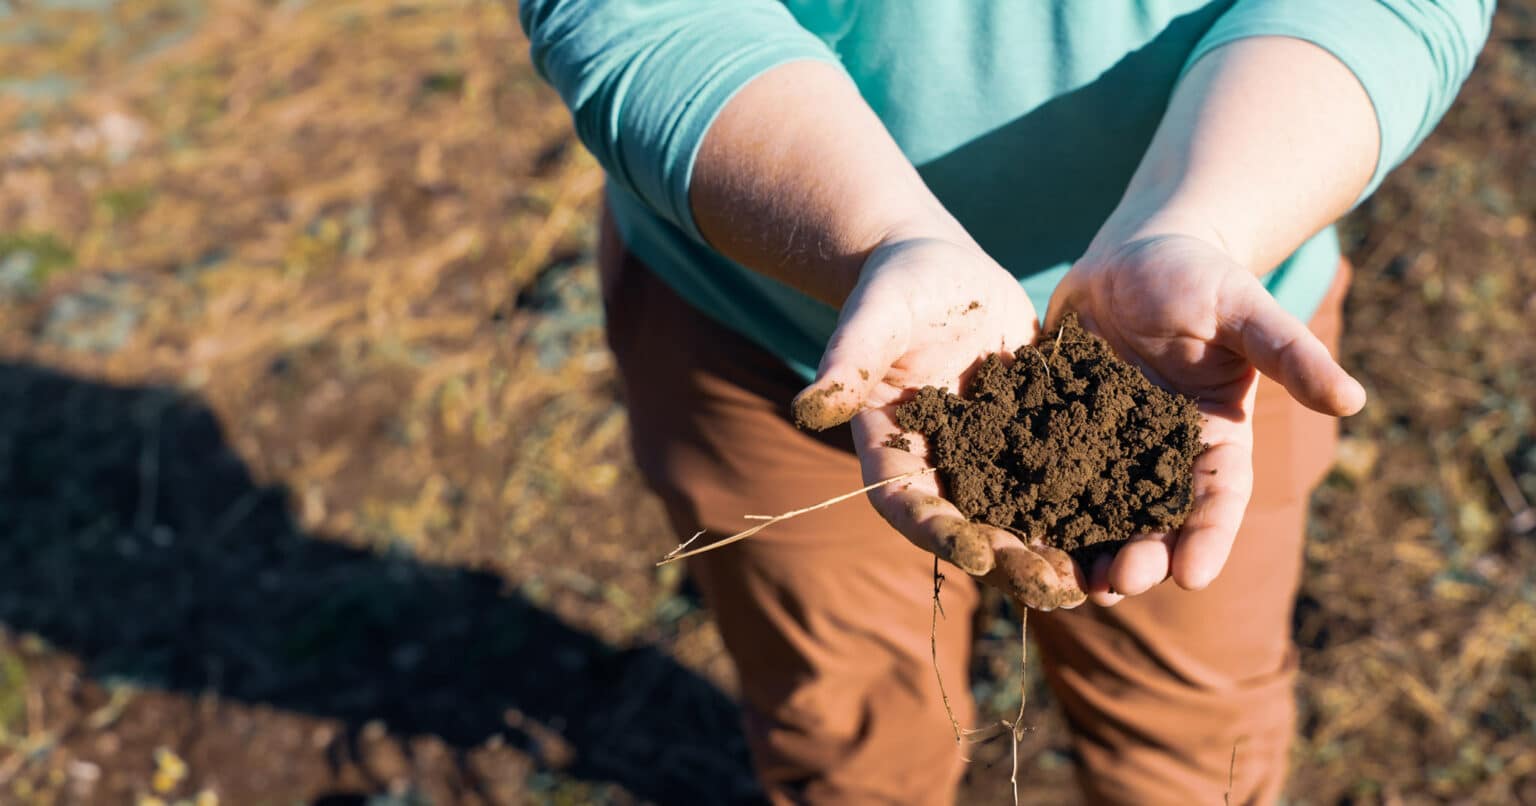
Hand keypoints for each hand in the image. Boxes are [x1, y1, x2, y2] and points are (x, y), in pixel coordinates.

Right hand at [792, 236, 1085, 610]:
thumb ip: (847, 363)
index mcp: (891, 449)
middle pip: (969, 527)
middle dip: (1009, 561)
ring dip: (1051, 551)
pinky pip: (1059, 479)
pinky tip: (1126, 527)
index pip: (908, 505)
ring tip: (1092, 582)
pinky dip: (1086, 507)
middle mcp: (939, 467)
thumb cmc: (895, 287)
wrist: (941, 268)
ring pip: (1017, 516)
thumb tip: (808, 409)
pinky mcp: (1029, 439)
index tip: (977, 554)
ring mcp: (986, 458)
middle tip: (1051, 589)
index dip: (940, 533)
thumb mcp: (873, 318)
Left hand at [1045, 233, 1364, 604]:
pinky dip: (1031, 502)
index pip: (1217, 499)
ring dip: (1085, 547)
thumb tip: (1353, 400)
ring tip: (1067, 582)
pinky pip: (1043, 472)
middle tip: (1119, 585)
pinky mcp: (1057, 430)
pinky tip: (1012, 528)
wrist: (1132, 256)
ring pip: (1098, 508)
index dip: (1208, 537)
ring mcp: (1106, 447)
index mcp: (1215, 437)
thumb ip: (1289, 353)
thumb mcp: (1245, 308)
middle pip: (1154, 518)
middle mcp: (1160, 455)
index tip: (1192, 576)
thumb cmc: (1200, 276)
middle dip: (1140, 555)